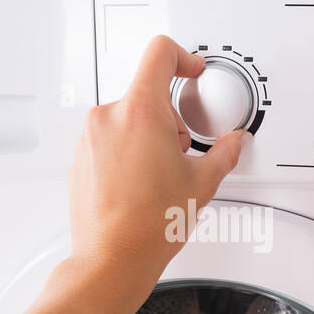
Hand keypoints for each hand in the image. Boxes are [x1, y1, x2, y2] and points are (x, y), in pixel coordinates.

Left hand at [66, 35, 245, 298]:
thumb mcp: (202, 183)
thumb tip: (234, 143)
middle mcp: (108, 118)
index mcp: (140, 112)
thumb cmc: (149, 225)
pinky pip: (108, 142)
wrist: (112, 260)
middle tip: (180, 152)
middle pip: (145, 94)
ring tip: (159, 175)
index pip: (160, 54)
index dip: (183, 57)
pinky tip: (139, 185)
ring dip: (146, 137)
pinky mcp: (80, 159)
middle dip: (168, 118)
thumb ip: (224, 153)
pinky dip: (126, 154)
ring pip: (126, 119)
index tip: (191, 70)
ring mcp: (89, 139)